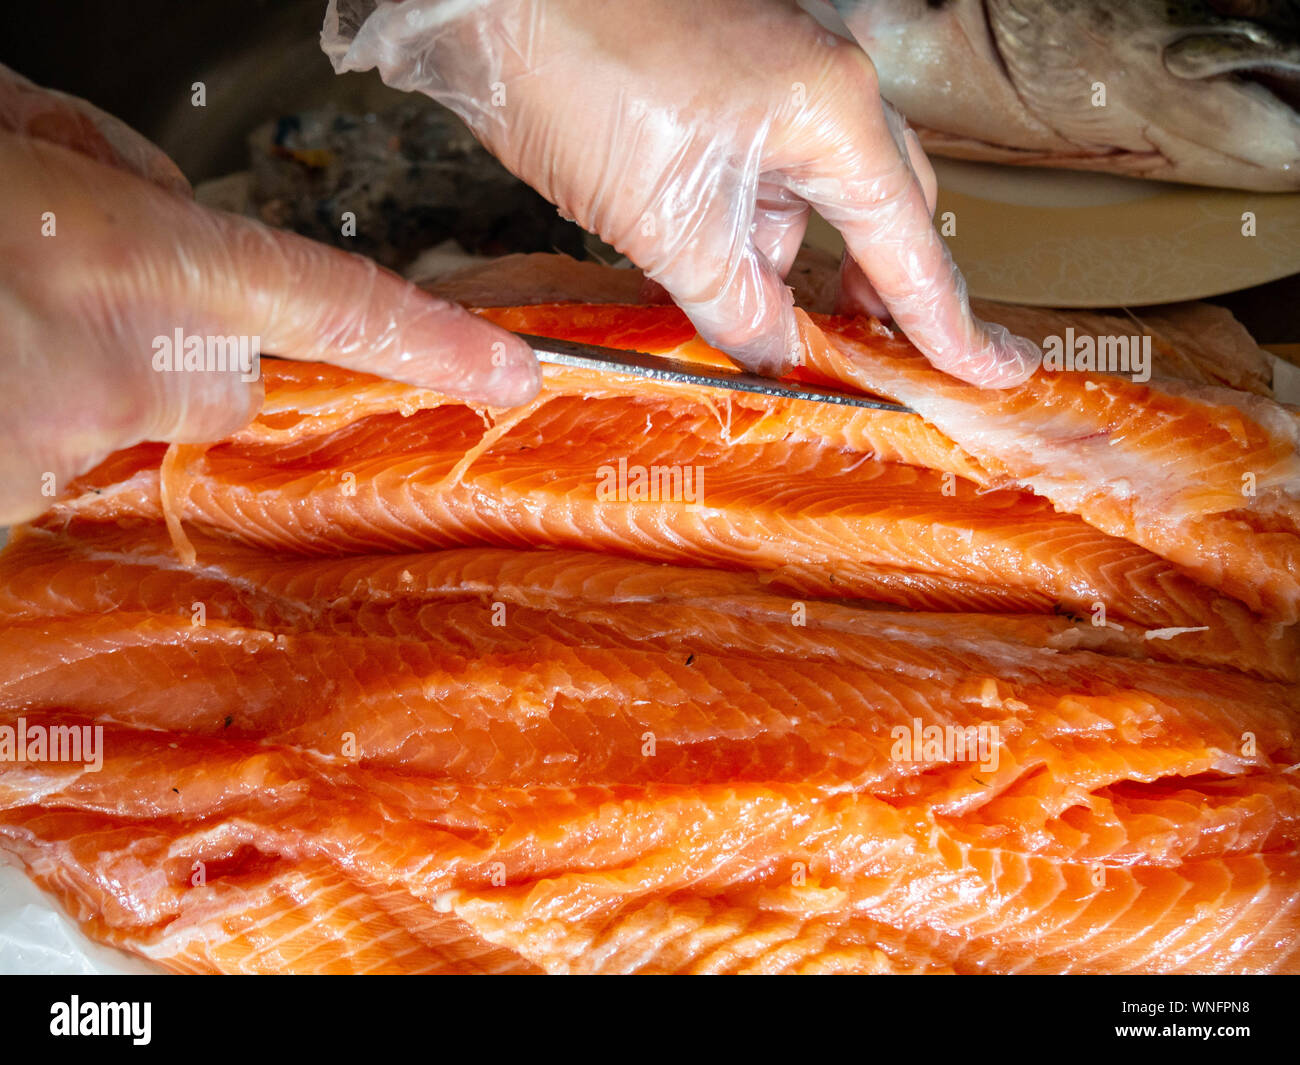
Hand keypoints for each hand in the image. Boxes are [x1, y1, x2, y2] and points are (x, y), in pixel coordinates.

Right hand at [0, 67, 539, 524]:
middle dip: (180, 347)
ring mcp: (42, 456)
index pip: (326, 303)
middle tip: (85, 297)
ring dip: (73, 375)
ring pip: (119, 421)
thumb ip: (87, 160)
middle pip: (219, 383)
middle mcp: (104, 374)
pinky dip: (13, 419)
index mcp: (123, 260)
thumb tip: (136, 191)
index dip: (429, 342)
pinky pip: (39, 463)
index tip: (507, 376)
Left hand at [323, 0, 1039, 385]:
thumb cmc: (575, 72)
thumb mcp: (664, 221)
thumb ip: (735, 302)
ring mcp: (769, 78)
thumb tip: (776, 354)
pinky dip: (740, 234)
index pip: (906, 243)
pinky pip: (755, 176)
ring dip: (786, 270)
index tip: (993, 368)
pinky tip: (713, 279)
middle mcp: (819, 86)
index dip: (947, 323)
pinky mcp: (720, 85)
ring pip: (804, 200)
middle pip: (875, 212)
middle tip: (880, 363)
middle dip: (872, 293)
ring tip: (767, 334)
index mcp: (829, 113)